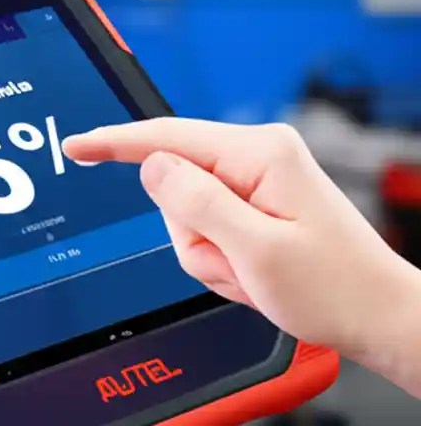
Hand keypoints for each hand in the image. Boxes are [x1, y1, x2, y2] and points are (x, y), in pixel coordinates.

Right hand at [64, 118, 420, 396]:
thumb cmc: (335, 288)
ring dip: (210, 255)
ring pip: (187, 215)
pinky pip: (208, 228)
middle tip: (236, 267)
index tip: (76, 146)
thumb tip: (151, 166)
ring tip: (251, 274)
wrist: (376, 315)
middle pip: (175, 187)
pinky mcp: (257, 200)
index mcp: (260, 154)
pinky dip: (221, 259)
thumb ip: (197, 204)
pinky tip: (255, 273)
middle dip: (193, 238)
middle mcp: (259, 156)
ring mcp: (258, 178)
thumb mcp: (256, 250)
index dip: (114, 143)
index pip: (167, 137)